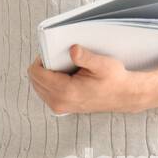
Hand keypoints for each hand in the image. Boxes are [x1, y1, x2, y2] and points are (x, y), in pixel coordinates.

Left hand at [28, 45, 143, 113]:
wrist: (124, 96)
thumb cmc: (114, 79)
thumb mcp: (103, 64)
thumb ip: (86, 57)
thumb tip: (72, 50)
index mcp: (65, 91)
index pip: (36, 73)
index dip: (41, 60)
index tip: (54, 54)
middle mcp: (59, 102)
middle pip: (34, 79)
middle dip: (43, 67)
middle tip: (59, 59)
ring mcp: (59, 107)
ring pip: (38, 86)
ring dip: (46, 75)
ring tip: (63, 68)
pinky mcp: (61, 108)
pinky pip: (45, 92)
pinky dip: (50, 82)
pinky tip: (64, 77)